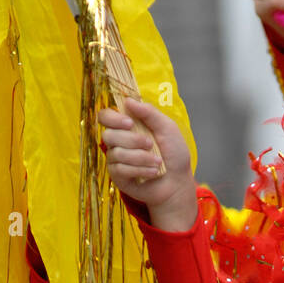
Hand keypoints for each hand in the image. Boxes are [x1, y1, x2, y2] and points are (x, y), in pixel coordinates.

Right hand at [99, 98, 196, 231]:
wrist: (178, 181)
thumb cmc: (173, 154)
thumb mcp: (167, 128)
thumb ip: (149, 113)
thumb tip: (128, 101)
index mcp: (127, 126)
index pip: (105, 117)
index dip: (112, 118)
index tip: (129, 123)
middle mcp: (118, 141)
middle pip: (108, 135)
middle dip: (132, 140)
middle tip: (150, 144)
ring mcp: (116, 159)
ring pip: (116, 153)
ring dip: (141, 157)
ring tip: (158, 162)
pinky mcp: (118, 176)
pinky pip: (121, 169)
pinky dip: (140, 170)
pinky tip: (153, 172)